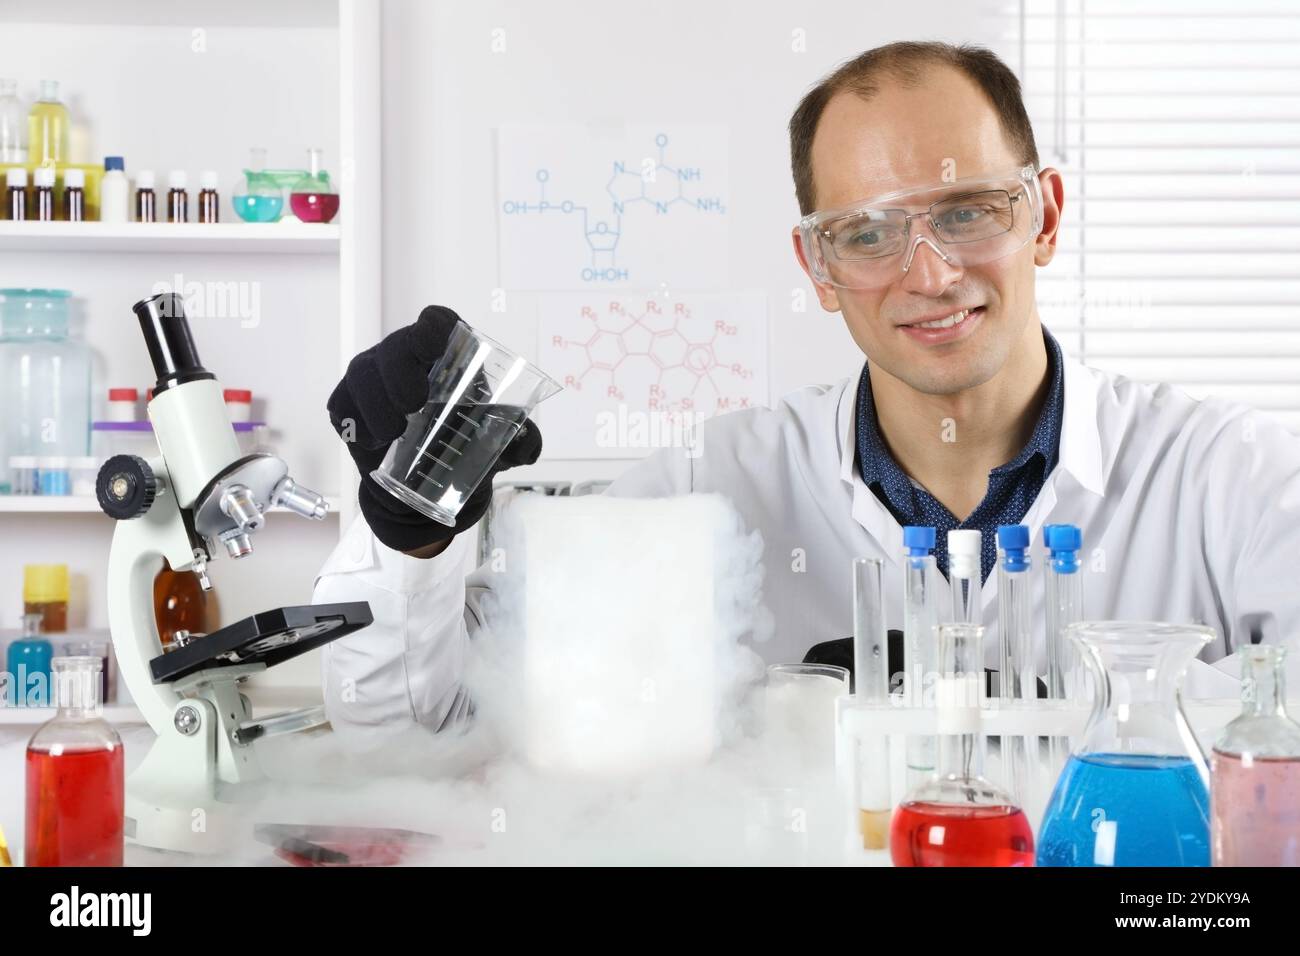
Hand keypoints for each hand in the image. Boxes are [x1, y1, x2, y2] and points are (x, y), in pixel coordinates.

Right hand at [327, 305, 542, 553]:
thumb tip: (530, 447)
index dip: (433, 327)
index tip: (436, 344)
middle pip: (394, 347)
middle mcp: (404, 358)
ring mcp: (373, 378)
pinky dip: (356, 421)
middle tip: (414, 404)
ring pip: (362, 374)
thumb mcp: (497, 442)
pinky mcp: (348, 404)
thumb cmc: (462, 442)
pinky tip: (373, 440)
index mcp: (444, 354)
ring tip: (394, 431)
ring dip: (376, 403)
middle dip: (398, 372)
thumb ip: (521, 440)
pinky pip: (342, 403)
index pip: (436, 322)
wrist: (426, 481)